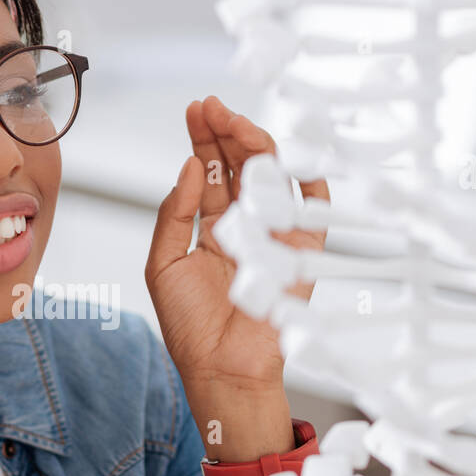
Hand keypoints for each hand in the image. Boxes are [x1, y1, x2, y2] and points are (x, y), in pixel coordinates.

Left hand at [145, 95, 328, 390]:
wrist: (221, 369)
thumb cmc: (190, 326)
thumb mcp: (164, 262)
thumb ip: (175, 214)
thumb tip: (192, 167)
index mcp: (212, 228)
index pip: (212, 172)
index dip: (204, 139)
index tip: (195, 109)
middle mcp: (245, 226)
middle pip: (241, 165)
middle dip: (227, 131)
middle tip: (211, 106)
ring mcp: (275, 234)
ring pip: (272, 176)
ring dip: (255, 144)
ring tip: (233, 122)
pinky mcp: (302, 249)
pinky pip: (311, 204)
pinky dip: (300, 175)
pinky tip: (276, 152)